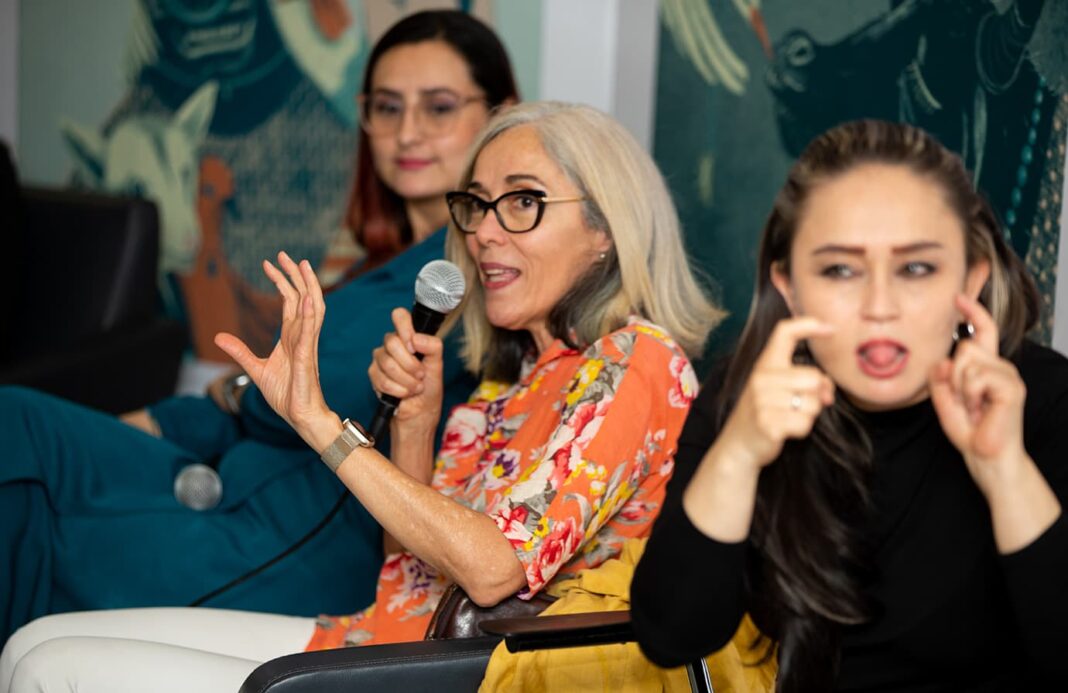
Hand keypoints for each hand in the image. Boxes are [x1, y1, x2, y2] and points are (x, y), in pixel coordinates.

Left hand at [214, 252, 339, 449]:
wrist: (300, 416)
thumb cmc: (287, 395)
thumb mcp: (256, 369)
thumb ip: (240, 351)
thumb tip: (218, 337)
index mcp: (292, 337)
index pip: (290, 302)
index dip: (281, 282)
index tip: (269, 263)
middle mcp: (302, 336)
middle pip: (302, 298)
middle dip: (295, 275)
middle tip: (285, 254)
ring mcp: (307, 345)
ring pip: (312, 308)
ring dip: (309, 286)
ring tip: (304, 266)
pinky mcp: (307, 358)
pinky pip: (310, 332)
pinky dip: (310, 314)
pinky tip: (307, 299)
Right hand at [368, 307, 444, 433]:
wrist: (421, 411)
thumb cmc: (429, 386)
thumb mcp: (438, 364)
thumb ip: (433, 346)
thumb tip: (416, 338)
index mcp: (408, 336)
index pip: (399, 316)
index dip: (405, 328)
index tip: (413, 346)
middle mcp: (392, 344)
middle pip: (392, 341)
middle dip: (410, 364)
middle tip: (420, 375)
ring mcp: (381, 358)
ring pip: (388, 363)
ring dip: (406, 380)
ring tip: (415, 387)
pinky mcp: (374, 375)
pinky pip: (382, 379)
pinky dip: (398, 390)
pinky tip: (404, 393)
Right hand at [717, 317, 835, 471]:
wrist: (737, 445)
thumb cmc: (763, 413)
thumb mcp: (776, 388)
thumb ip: (803, 380)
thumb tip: (827, 391)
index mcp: (764, 365)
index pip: (784, 332)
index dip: (809, 325)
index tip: (831, 328)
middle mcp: (761, 378)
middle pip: (814, 377)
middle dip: (817, 395)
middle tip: (802, 404)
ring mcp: (762, 401)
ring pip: (813, 403)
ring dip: (808, 415)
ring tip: (788, 417)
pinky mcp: (768, 424)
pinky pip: (804, 424)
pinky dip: (801, 430)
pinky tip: (785, 430)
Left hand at [929, 294, 1028, 496]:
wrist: (986, 456)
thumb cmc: (969, 430)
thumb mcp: (944, 400)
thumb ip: (940, 377)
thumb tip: (942, 360)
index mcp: (986, 367)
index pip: (981, 332)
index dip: (972, 311)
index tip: (958, 296)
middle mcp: (1000, 366)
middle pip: (964, 347)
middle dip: (953, 374)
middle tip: (963, 400)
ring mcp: (1008, 375)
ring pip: (967, 361)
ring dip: (960, 388)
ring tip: (972, 406)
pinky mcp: (1011, 387)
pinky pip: (976, 377)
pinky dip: (969, 394)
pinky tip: (979, 408)